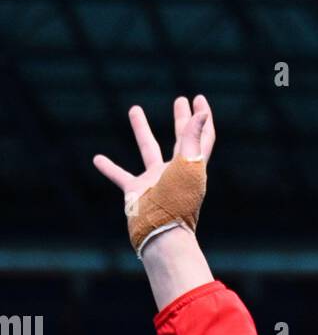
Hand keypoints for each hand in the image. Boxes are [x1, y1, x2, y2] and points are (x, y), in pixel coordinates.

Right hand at [93, 94, 215, 207]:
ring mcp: (155, 181)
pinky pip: (120, 175)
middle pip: (180, 139)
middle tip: (180, 100)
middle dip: (182, 120)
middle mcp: (174, 171)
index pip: (201, 136)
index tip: (198, 99)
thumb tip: (202, 112)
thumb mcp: (188, 167)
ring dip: (141, 129)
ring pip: (148, 149)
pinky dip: (109, 167)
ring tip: (134, 109)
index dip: (202, 119)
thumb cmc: (178, 203)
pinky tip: (97, 158)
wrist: (161, 235)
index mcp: (191, 165)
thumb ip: (194, 138)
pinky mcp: (136, 192)